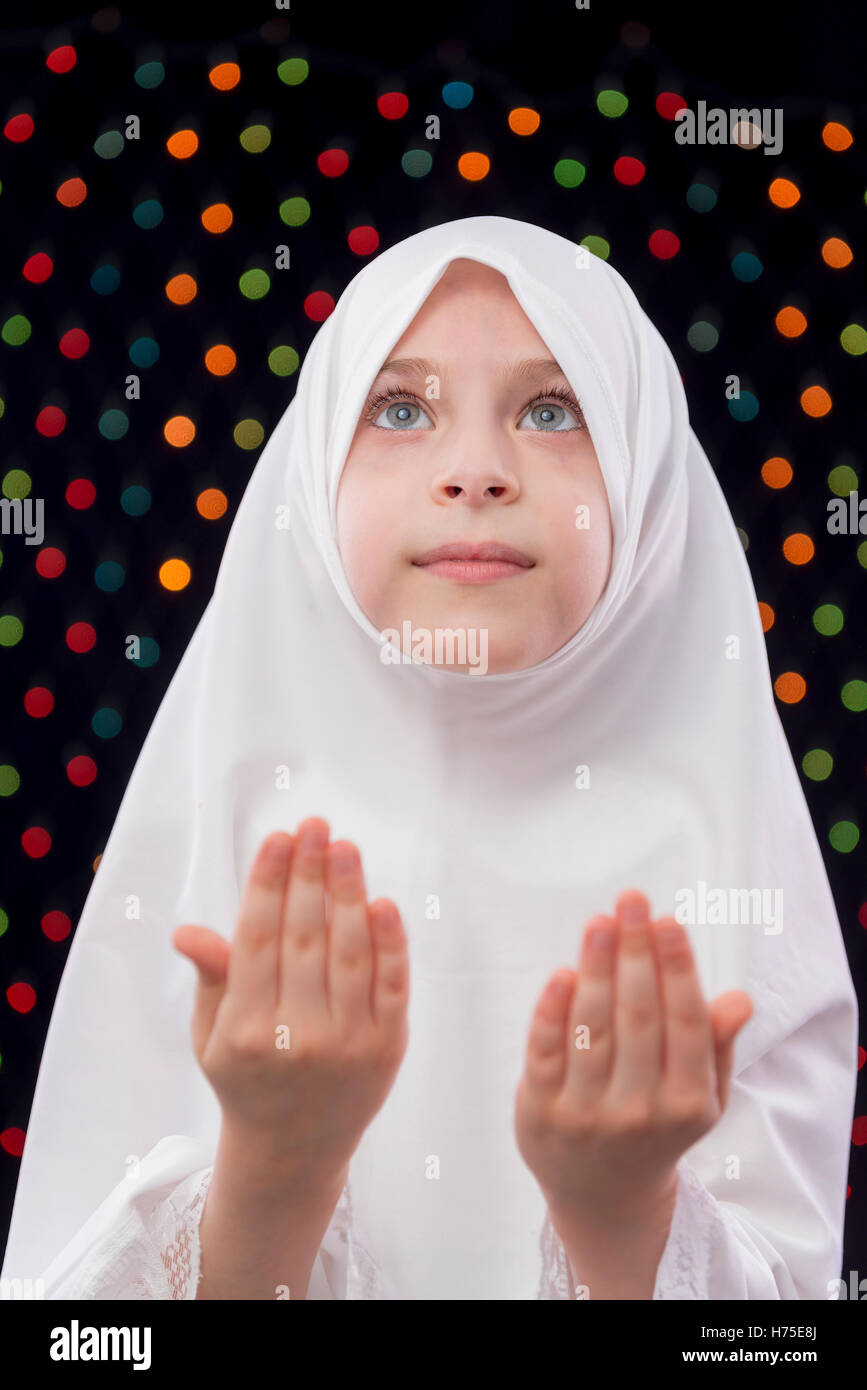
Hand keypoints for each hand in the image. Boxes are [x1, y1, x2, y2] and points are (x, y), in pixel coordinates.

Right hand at [172, 817, 409, 1190]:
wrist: (294, 1149)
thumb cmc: (246, 1077)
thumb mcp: (211, 1035)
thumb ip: (212, 978)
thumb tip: (189, 931)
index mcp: (245, 1030)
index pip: (257, 938)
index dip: (268, 883)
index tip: (278, 837)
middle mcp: (297, 1037)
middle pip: (305, 936)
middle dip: (310, 874)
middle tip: (315, 826)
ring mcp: (348, 1044)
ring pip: (350, 953)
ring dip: (349, 893)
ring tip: (345, 848)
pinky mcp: (388, 1049)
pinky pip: (392, 985)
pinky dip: (390, 942)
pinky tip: (381, 902)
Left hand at [514, 889, 752, 1224]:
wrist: (602, 1196)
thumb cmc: (658, 1125)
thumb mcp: (702, 1097)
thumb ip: (715, 1046)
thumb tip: (739, 1000)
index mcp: (687, 1104)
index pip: (684, 1024)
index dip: (676, 969)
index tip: (668, 921)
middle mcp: (638, 1111)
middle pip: (637, 1018)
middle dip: (635, 953)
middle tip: (632, 901)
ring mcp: (586, 1114)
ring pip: (592, 1029)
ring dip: (596, 968)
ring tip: (600, 922)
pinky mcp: (541, 1112)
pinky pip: (546, 1053)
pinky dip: (552, 1011)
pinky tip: (563, 973)